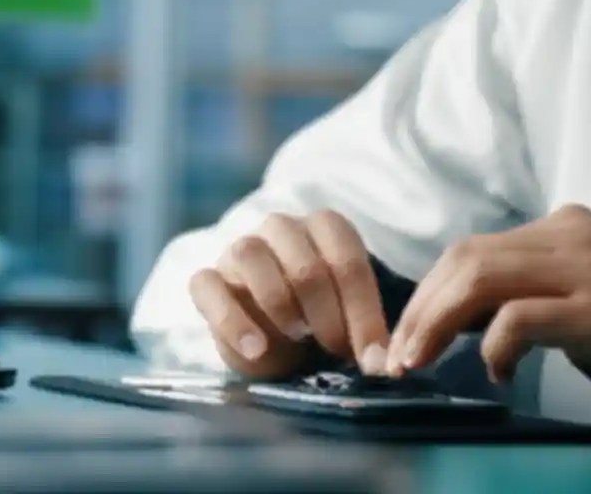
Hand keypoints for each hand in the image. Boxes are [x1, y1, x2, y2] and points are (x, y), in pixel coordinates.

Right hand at [189, 211, 390, 379]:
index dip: (363, 314)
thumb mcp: (346, 321)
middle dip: (328, 317)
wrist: (268, 336)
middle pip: (306, 266)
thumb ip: (363, 335)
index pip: (348, 262)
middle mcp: (281, 228)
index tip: (372, 358)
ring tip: (297, 338)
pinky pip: (209, 287)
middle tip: (336, 351)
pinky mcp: (207, 279)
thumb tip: (382, 363)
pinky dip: (232, 320)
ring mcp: (240, 249)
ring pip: (252, 257)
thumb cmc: (316, 319)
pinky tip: (256, 349)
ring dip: (281, 305)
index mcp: (324, 227)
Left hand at [386, 205, 590, 433]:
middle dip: (421, 311)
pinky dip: (493, 347)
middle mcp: (576, 236)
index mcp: (565, 226)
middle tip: (400, 357)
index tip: (404, 336)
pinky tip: (499, 372)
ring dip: (439, 326)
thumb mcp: (572, 298)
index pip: (470, 250)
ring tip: (424, 362)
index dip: (426, 294)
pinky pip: (521, 318)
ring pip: (483, 281)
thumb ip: (518, 291)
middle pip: (467, 260)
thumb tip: (444, 314)